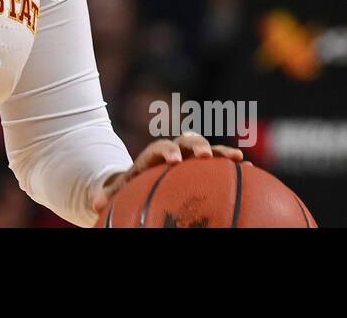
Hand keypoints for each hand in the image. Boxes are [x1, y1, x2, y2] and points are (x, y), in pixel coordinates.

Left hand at [91, 133, 248, 216]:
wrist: (134, 178)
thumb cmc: (124, 187)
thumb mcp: (114, 191)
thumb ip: (107, 195)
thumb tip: (95, 203)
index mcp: (149, 158)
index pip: (157, 149)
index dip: (167, 152)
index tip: (175, 160)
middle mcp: (170, 152)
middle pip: (184, 141)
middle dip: (196, 145)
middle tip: (206, 155)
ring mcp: (186, 157)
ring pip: (205, 149)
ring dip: (221, 152)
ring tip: (240, 158)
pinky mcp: (198, 164)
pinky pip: (216, 163)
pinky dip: (230, 164)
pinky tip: (250, 170)